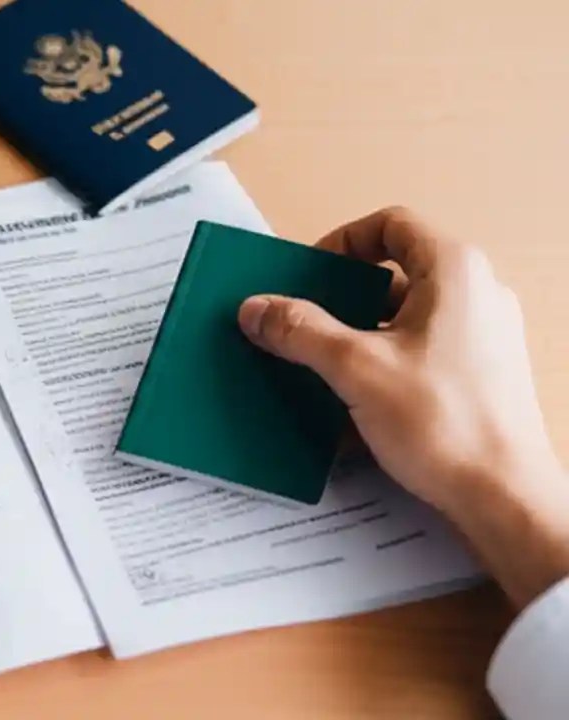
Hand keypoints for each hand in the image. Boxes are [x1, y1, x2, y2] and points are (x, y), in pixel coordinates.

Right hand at [238, 207, 568, 608]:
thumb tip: (259, 309)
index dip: (342, 241)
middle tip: (304, 319)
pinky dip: (380, 362)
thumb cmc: (451, 426)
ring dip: (356, 333)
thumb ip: (300, 331)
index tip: (310, 273)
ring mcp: (481, 335)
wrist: (503, 496)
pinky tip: (350, 397)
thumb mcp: (355, 368)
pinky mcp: (477, 374)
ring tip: (320, 362)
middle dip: (340, 296)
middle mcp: (476, 294)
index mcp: (455, 272)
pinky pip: (418, 350)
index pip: (391, 224)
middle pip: (394, 272)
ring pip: (403, 315)